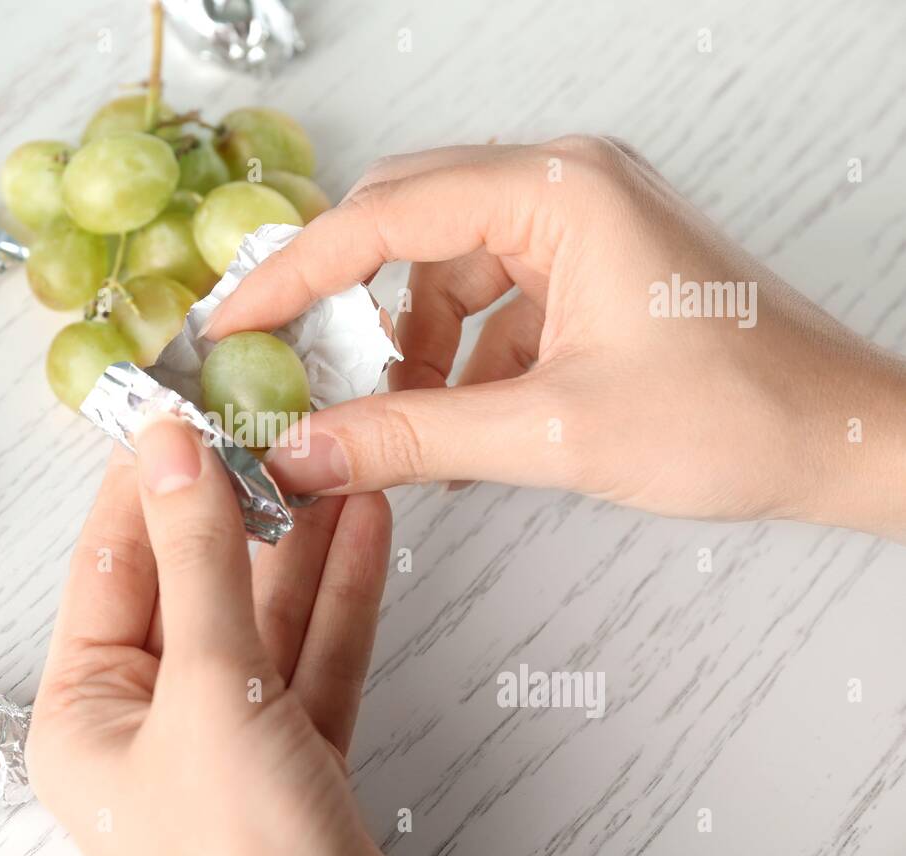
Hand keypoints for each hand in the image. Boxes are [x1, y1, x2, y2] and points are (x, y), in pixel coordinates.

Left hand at [25, 422, 390, 855]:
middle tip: (272, 429)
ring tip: (334, 463)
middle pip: (193, 587)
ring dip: (304, 545)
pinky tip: (365, 533)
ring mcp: (226, 745)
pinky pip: (315, 662)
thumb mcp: (211, 693)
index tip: (180, 411)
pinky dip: (343, 599)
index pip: (107, 567)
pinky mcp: (296, 762)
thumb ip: (197, 564)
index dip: (145, 484)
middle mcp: (148, 727)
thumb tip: (171, 451)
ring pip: (264, 620)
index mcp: (85, 714)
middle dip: (240, 510)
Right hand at [205, 137, 905, 538]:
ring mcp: (578, 225)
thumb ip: (412, 439)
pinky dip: (455, 360)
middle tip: (286, 370)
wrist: (846, 442)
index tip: (231, 325)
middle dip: (342, 306)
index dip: (292, 276)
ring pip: (442, 269)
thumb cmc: (742, 416)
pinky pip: (488, 301)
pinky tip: (453, 424)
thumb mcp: (552, 435)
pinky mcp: (588, 269)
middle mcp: (564, 186)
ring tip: (393, 424)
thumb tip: (305, 451)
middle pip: (404, 225)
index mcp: (558, 192)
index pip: (382, 216)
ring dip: (405, 347)